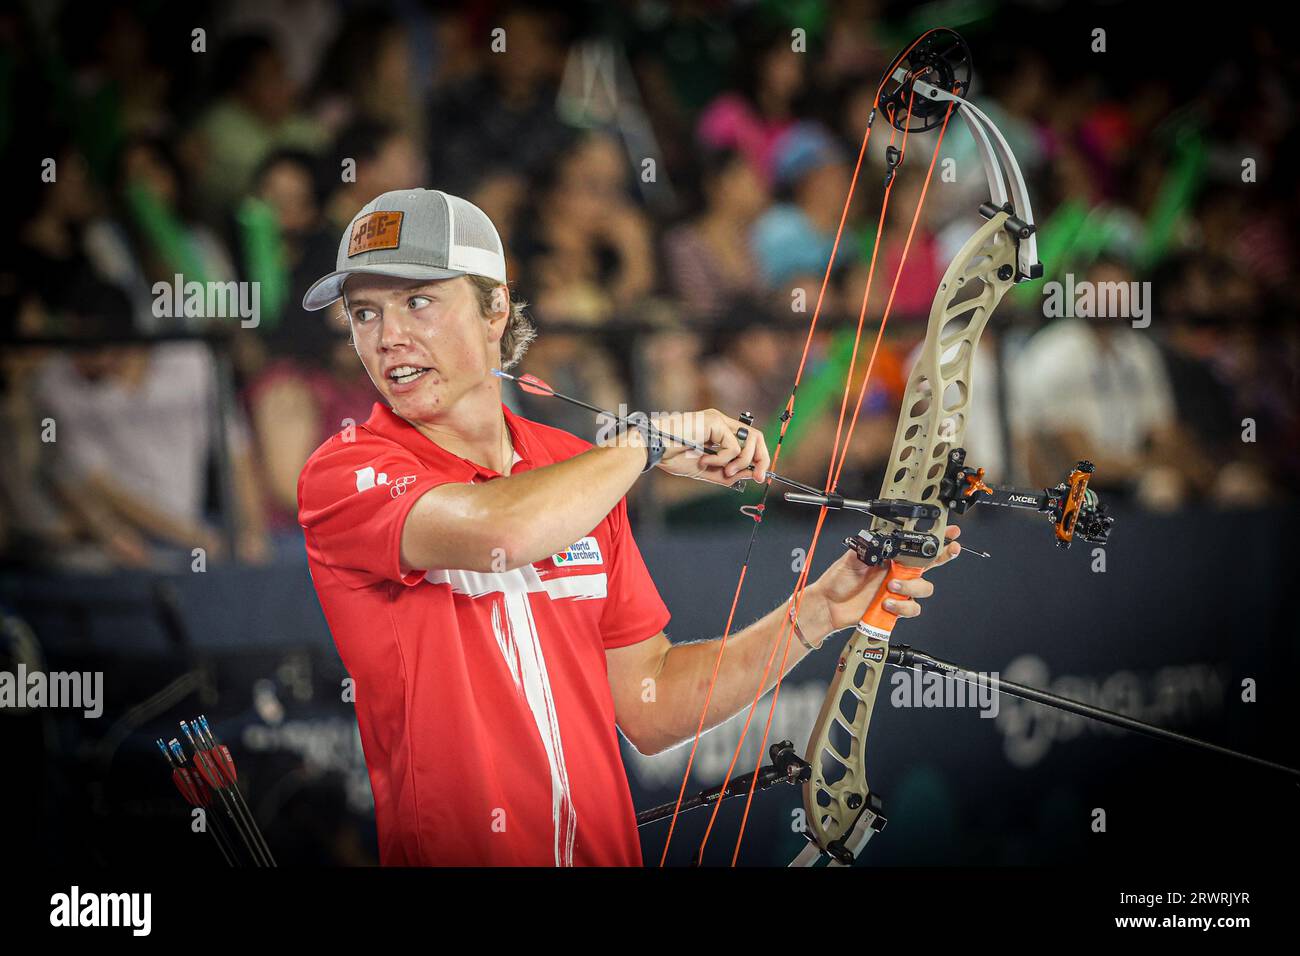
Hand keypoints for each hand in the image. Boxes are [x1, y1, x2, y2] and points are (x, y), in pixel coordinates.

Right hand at [651, 409, 769, 486]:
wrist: (654, 450)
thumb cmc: (673, 457)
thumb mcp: (707, 470)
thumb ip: (728, 473)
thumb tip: (753, 474)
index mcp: (719, 432)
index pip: (750, 441)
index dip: (759, 459)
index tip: (759, 478)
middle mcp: (722, 423)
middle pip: (757, 437)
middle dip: (761, 459)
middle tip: (758, 478)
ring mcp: (718, 420)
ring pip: (750, 441)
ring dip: (740, 462)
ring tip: (723, 471)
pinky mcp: (714, 422)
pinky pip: (732, 446)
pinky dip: (722, 460)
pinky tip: (704, 461)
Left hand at [801, 526, 961, 636]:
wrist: (829, 605)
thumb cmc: (838, 581)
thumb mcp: (852, 558)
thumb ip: (869, 548)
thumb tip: (881, 539)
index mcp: (890, 557)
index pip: (915, 545)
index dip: (935, 538)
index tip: (949, 532)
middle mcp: (898, 572)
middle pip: (930, 564)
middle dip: (944, 556)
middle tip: (950, 550)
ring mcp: (898, 591)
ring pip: (924, 588)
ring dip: (911, 587)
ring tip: (891, 586)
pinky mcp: (895, 609)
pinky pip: (912, 609)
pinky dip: (902, 607)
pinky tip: (887, 604)